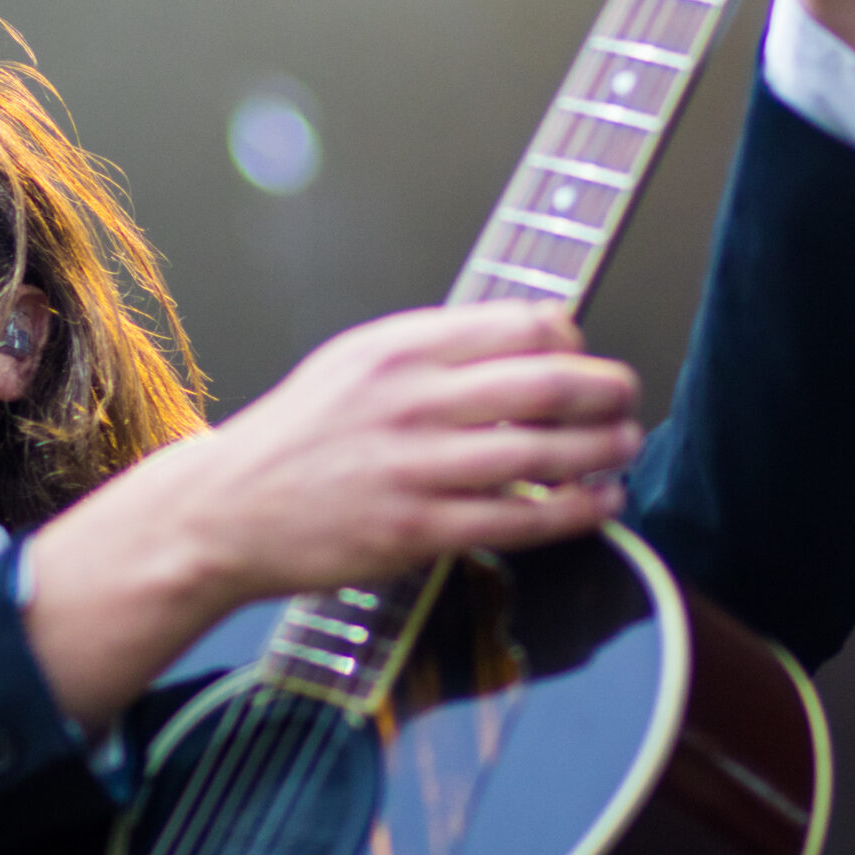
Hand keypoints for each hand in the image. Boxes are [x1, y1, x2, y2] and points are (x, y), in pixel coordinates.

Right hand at [23, 304, 639, 727]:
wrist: (225, 511)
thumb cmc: (295, 439)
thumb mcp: (352, 362)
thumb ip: (429, 349)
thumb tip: (519, 339)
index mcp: (399, 348)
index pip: (517, 324)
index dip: (568, 336)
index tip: (581, 351)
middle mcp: (412, 400)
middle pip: (545, 382)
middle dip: (606, 388)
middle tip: (628, 395)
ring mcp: (416, 467)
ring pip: (542, 452)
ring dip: (602, 449)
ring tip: (625, 445)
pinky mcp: (418, 530)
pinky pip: (519, 519)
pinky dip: (574, 511)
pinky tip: (602, 503)